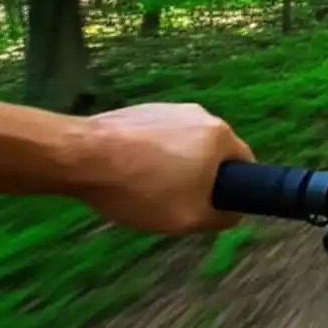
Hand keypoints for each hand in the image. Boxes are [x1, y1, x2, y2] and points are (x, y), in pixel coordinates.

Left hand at [79, 103, 253, 234]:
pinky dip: (151, 156)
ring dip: (175, 166)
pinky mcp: (141, 110)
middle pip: (213, 153)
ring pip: (184, 145)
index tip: (214, 205)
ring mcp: (168, 108)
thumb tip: (233, 214)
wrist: (81, 157)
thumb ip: (221, 218)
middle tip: (179, 202)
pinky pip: (158, 138)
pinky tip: (129, 174)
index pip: (246, 163)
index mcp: (220, 135)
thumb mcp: (190, 219)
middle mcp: (200, 114)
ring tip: (147, 189)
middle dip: (201, 177)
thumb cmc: (142, 188)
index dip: (236, 189)